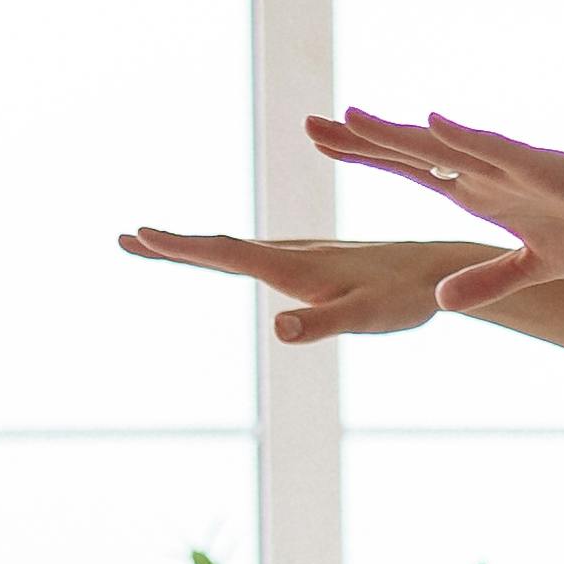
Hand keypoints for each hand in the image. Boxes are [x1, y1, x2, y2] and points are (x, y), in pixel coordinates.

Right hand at [116, 228, 462, 342]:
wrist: (438, 268)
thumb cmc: (403, 298)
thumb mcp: (364, 318)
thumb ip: (322, 324)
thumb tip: (278, 328)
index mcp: (293, 264)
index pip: (226, 252)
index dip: (182, 246)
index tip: (141, 235)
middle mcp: (290, 253)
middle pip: (218, 247)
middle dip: (171, 245)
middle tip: (125, 239)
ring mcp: (299, 256)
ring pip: (234, 250)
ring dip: (192, 247)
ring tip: (156, 246)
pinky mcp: (310, 263)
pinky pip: (254, 255)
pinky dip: (223, 253)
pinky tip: (221, 257)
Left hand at [302, 109, 563, 311]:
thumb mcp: (532, 269)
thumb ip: (486, 282)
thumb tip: (441, 298)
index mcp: (481, 194)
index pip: (412, 170)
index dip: (368, 157)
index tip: (323, 144)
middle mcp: (488, 172)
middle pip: (413, 152)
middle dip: (362, 140)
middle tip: (309, 126)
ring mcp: (513, 167)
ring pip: (444, 145)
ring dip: (399, 134)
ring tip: (351, 117)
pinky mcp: (545, 169)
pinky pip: (499, 150)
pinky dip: (466, 137)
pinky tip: (433, 122)